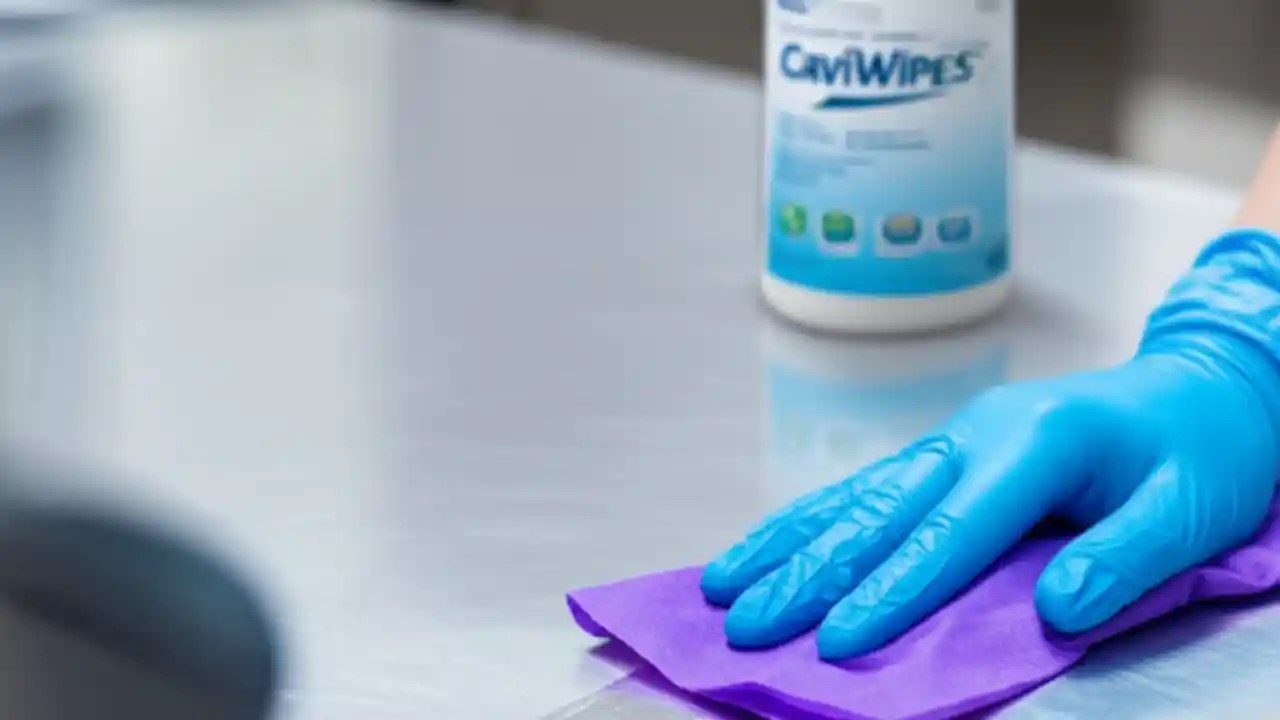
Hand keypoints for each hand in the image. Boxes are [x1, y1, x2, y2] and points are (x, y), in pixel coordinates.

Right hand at [701, 332, 1279, 659]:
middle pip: (877, 512)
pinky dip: (811, 520)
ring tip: (722, 582)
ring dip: (786, 541)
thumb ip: (1125, 558)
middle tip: (744, 622)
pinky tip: (774, 546)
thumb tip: (1054, 611)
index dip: (893, 591)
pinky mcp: (945, 453)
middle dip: (806, 572)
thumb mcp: (1193, 509)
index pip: (951, 533)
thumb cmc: (1201, 450)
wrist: (1198, 385)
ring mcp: (954, 439)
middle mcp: (976, 435)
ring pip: (854, 494)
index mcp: (1035, 444)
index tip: (838, 642)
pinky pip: (866, 488)